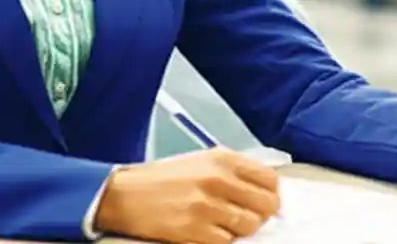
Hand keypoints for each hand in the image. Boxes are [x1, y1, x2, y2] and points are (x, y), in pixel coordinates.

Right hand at [95, 148, 280, 243]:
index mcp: (223, 159)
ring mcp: (208, 206)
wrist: (125, 194)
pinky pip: (226, 242)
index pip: (270, 179)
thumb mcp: (200, 163)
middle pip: (266, 205)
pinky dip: (220, 240)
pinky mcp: (195, 230)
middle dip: (260, 215)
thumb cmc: (161, 179)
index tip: (265, 202)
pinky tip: (207, 232)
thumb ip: (233, 173)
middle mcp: (218, 180)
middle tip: (247, 217)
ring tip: (222, 224)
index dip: (271, 194)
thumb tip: (263, 191)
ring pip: (249, 226)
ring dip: (240, 230)